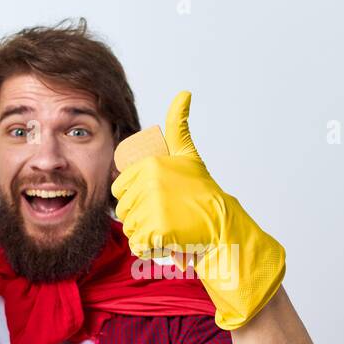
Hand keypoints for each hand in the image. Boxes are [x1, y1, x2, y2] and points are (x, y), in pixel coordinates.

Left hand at [111, 90, 285, 329]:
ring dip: (146, 234)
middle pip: (124, 210)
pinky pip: (139, 246)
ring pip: (131, 229)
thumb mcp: (188, 154)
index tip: (159, 199)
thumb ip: (179, 125)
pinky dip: (151, 249)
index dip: (136, 198)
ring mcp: (152, 207)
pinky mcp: (157, 232)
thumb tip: (184, 94)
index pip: (120, 189)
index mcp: (149, 164)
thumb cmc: (203, 192)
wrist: (223, 224)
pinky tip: (168, 240)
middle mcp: (149, 183)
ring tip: (169, 226)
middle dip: (140, 217)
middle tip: (166, 215)